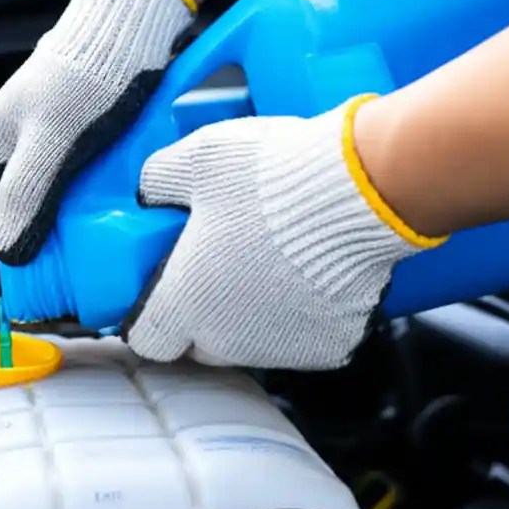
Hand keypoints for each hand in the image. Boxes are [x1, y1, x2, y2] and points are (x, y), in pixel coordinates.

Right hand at [0, 0, 194, 301]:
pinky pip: (47, 196)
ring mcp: (28, 148)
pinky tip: (87, 233)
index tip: (2, 297)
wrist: (125, 26)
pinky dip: (60, 223)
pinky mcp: (60, 145)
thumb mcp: (54, 139)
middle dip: (4, 263)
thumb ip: (26, 194)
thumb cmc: (88, 74)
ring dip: (35, 245)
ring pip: (17, 211)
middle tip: (41, 293)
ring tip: (66, 271)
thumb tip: (5, 254)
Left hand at [123, 95, 446, 369]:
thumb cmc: (271, 179)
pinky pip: (307, 338)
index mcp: (185, 304)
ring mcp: (282, 349)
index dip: (154, 315)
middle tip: (221, 266)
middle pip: (203, 345)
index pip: (150, 339)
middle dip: (205, 314)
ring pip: (254, 343)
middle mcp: (229, 340)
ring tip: (273, 261)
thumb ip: (158, 179)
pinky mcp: (330, 348)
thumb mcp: (196, 159)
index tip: (164, 293)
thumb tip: (149, 190)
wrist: (359, 193)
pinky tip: (313, 274)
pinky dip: (307, 315)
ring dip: (255, 316)